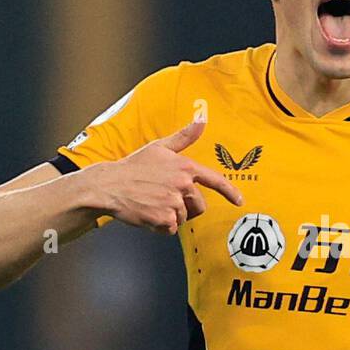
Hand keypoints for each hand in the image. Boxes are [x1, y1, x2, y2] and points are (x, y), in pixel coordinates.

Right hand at [89, 120, 243, 234]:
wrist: (109, 185)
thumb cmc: (134, 166)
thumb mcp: (160, 147)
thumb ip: (184, 137)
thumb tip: (202, 119)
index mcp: (185, 167)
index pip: (215, 180)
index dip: (230, 192)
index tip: (240, 201)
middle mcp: (183, 185)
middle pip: (199, 206)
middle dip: (186, 207)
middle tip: (164, 199)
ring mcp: (174, 203)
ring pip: (183, 218)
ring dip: (171, 216)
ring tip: (152, 203)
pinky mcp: (164, 219)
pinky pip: (171, 229)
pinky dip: (160, 226)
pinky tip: (148, 214)